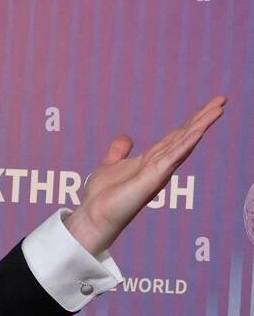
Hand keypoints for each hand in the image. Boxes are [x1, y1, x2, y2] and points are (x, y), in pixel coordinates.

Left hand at [64, 94, 226, 256]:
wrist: (93, 216)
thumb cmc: (101, 197)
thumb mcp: (109, 166)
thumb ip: (119, 152)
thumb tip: (125, 139)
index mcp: (150, 160)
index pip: (175, 137)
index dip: (191, 121)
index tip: (208, 106)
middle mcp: (158, 165)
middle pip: (184, 136)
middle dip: (202, 118)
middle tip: (221, 100)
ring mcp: (158, 172)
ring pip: (184, 143)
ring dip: (201, 125)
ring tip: (218, 108)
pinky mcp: (153, 178)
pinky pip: (173, 157)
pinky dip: (186, 143)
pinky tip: (199, 130)